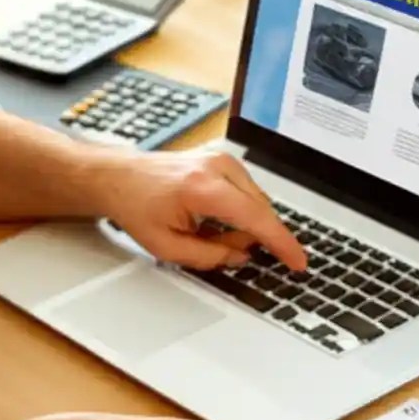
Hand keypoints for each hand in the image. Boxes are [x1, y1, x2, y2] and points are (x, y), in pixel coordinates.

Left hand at [93, 149, 308, 271]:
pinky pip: (247, 191)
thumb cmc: (136, 206)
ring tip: (208, 229)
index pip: (256, 218)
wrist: (120, 177)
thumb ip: (209, 257)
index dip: (282, 243)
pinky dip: (238, 210)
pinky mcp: (223, 159)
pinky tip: (213, 216)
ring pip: (256, 202)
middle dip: (250, 237)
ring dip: (243, 223)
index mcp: (202, 188)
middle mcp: (217, 167)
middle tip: (222, 249)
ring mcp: (221, 159)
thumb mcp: (166, 246)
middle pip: (260, 210)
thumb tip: (241, 256)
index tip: (298, 260)